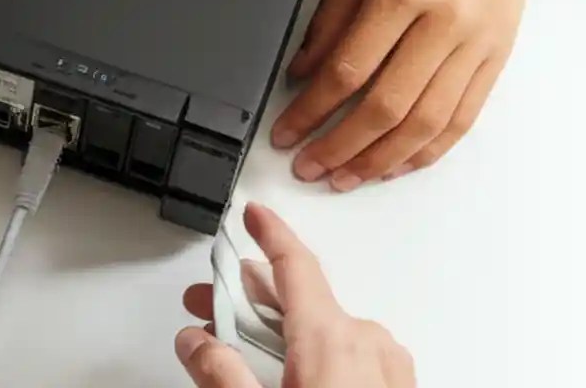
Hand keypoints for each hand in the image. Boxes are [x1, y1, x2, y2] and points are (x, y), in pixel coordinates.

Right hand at [176, 203, 414, 387]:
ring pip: (324, 330)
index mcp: (332, 338)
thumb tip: (196, 343)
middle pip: (302, 301)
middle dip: (251, 297)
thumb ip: (219, 373)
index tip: (254, 213)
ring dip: (279, 330)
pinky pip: (348, 356)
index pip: (295, 265)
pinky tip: (285, 374)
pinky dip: (311, 353)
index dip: (269, 234)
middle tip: (210, 303)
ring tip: (239, 347)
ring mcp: (389, 371)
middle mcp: (368, 344)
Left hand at [270, 0, 538, 189]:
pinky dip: (425, 150)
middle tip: (307, 167)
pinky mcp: (496, 57)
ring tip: (344, 177)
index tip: (286, 132)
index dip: (311, 110)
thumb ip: (328, 18)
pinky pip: (461, 118)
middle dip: (338, 147)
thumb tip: (301, 73)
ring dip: (379, 160)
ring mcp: (476, 44)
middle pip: (384, 106)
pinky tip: (395, 164)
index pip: (347, 70)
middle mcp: (444, 21)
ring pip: (425, 123)